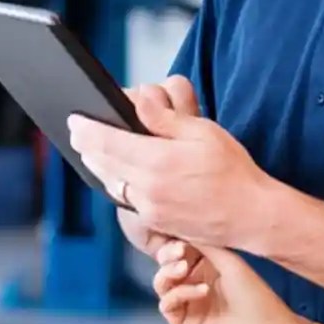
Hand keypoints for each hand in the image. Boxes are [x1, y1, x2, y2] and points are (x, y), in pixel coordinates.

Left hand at [68, 79, 278, 251]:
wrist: (250, 214)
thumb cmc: (232, 170)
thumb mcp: (203, 132)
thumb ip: (165, 119)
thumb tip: (140, 100)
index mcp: (158, 162)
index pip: (107, 143)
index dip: (85, 130)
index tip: (73, 119)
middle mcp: (147, 189)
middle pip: (102, 164)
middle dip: (87, 146)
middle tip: (78, 131)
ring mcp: (149, 209)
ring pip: (111, 183)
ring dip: (99, 165)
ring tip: (93, 149)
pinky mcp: (155, 222)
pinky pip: (126, 198)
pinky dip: (118, 182)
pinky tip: (120, 172)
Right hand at [154, 239, 311, 323]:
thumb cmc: (255, 296)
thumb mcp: (230, 262)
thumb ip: (205, 245)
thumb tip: (184, 227)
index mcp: (208, 264)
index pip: (181, 248)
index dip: (175, 239)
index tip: (176, 232)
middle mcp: (195, 280)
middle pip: (166, 263)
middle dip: (168, 254)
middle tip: (178, 250)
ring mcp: (188, 301)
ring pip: (162, 282)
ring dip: (169, 272)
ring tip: (184, 268)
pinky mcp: (183, 321)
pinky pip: (167, 304)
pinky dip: (180, 293)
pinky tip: (201, 290)